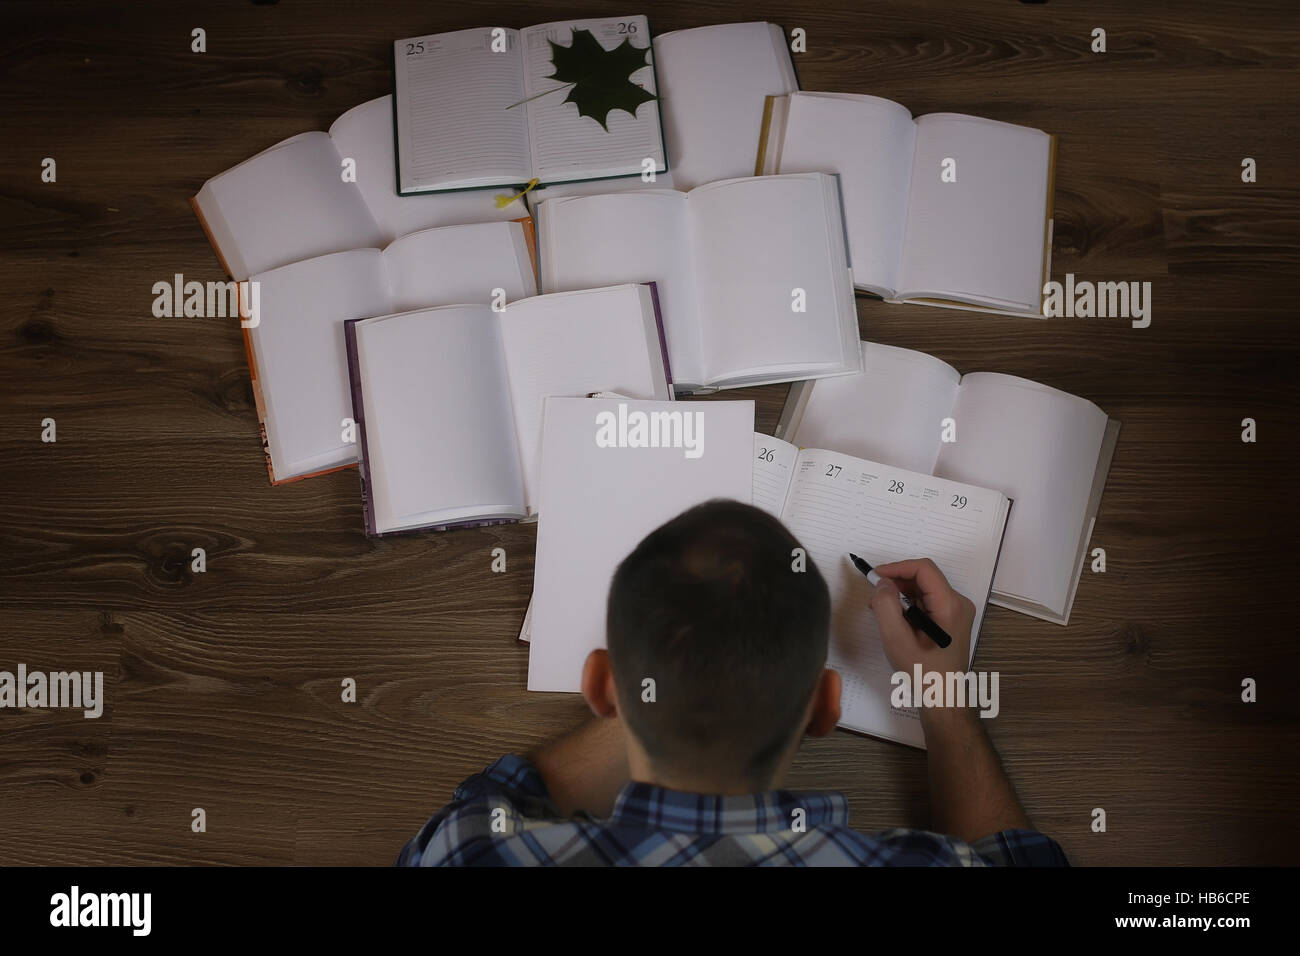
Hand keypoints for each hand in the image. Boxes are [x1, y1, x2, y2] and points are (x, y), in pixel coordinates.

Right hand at [867, 558, 974, 674]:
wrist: (942, 698)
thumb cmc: (922, 672)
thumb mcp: (896, 639)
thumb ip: (886, 606)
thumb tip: (882, 583)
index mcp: (950, 605)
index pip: (924, 569)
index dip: (897, 568)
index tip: (874, 577)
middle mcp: (958, 603)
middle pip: (924, 578)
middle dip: (896, 582)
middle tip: (874, 598)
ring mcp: (957, 611)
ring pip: (923, 589)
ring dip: (900, 595)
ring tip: (882, 612)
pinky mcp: (951, 619)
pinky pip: (927, 601)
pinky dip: (908, 605)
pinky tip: (895, 620)